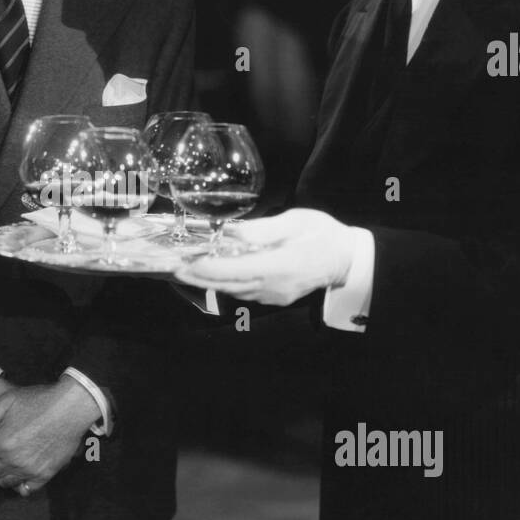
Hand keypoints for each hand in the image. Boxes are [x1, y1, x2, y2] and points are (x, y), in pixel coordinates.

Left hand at [0, 376, 98, 495]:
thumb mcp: (6, 399)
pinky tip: (22, 473)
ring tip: (9, 460)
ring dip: (2, 473)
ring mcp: (30, 470)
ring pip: (5, 482)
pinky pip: (26, 489)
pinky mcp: (45, 474)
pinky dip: (20, 484)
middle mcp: (14, 461)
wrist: (70, 409)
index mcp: (1, 443)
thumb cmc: (38, 401)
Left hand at [174, 208, 357, 305]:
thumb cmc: (323, 234)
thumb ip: (262, 229)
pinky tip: (208, 274)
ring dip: (207, 282)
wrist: (347, 259)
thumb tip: (230, 232)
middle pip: (228, 285)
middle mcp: (272, 287)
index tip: (186, 264)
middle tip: (172, 270)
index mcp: (280, 266)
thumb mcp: (295, 222)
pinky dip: (223, 283)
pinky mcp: (273, 297)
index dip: (208, 269)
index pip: (236, 270)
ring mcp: (272, 296)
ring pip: (233, 291)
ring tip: (183, 271)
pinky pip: (242, 292)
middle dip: (198, 278)